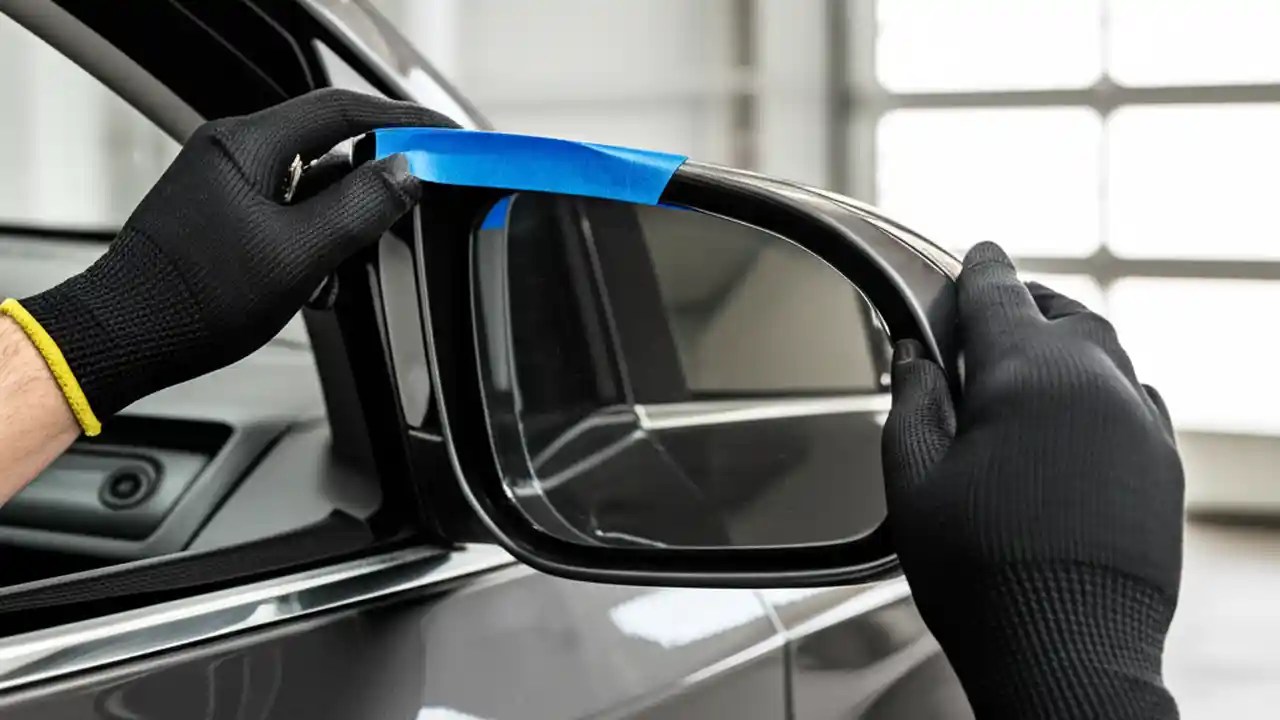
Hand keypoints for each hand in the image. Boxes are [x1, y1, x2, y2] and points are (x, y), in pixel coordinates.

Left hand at [17, 89, 453, 430]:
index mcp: (248, 146)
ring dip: (346, 214)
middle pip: (330, 144)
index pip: (343, 111)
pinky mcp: (225, 218)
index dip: (404, 121)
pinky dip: (318, 235)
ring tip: (368, 253)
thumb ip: (358, 210)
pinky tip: (327, 277)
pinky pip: (289, 210)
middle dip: (379, 171)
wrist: (124, 336)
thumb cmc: (192, 299)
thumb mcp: (297, 256)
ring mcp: (228, 186)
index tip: (445, 136)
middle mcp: (235, 154)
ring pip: (311, 182)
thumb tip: (406, 174)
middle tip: (421, 191)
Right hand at [883, 242, 1183, 717]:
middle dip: (1027, 302)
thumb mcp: (913, 480)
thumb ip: (913, 402)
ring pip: (1107, 355)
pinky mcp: (1163, 466)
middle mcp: (1096, 384)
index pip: (999, 293)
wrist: (1067, 650)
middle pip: (1064, 313)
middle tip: (997, 308)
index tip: (976, 251)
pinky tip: (1077, 416)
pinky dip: (1102, 390)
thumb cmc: (980, 571)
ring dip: (1067, 344)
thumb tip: (916, 355)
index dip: (979, 269)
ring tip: (1034, 361)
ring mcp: (1141, 424)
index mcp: (1026, 374)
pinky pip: (1136, 400)